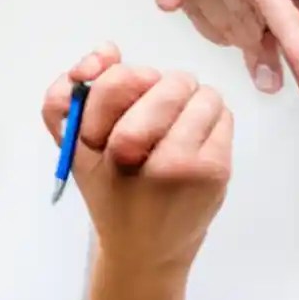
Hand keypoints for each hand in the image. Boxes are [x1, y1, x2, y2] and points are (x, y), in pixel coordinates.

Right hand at [41, 43, 233, 273]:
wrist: (146, 248)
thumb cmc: (113, 191)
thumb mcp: (76, 150)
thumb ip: (75, 97)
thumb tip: (107, 51)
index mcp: (93, 145)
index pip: (115, 82)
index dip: (125, 76)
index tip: (126, 92)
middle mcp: (135, 155)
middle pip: (169, 82)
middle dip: (168, 85)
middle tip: (161, 103)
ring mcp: (180, 164)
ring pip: (204, 94)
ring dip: (194, 101)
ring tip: (180, 122)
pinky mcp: (214, 170)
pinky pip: (224, 116)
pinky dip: (213, 119)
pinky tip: (197, 140)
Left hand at [124, 0, 298, 93]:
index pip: (279, 0)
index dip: (294, 41)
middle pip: (278, 19)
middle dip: (281, 53)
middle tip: (271, 82)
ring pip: (258, 25)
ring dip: (259, 50)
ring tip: (263, 76)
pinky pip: (229, 21)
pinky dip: (228, 33)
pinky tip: (229, 32)